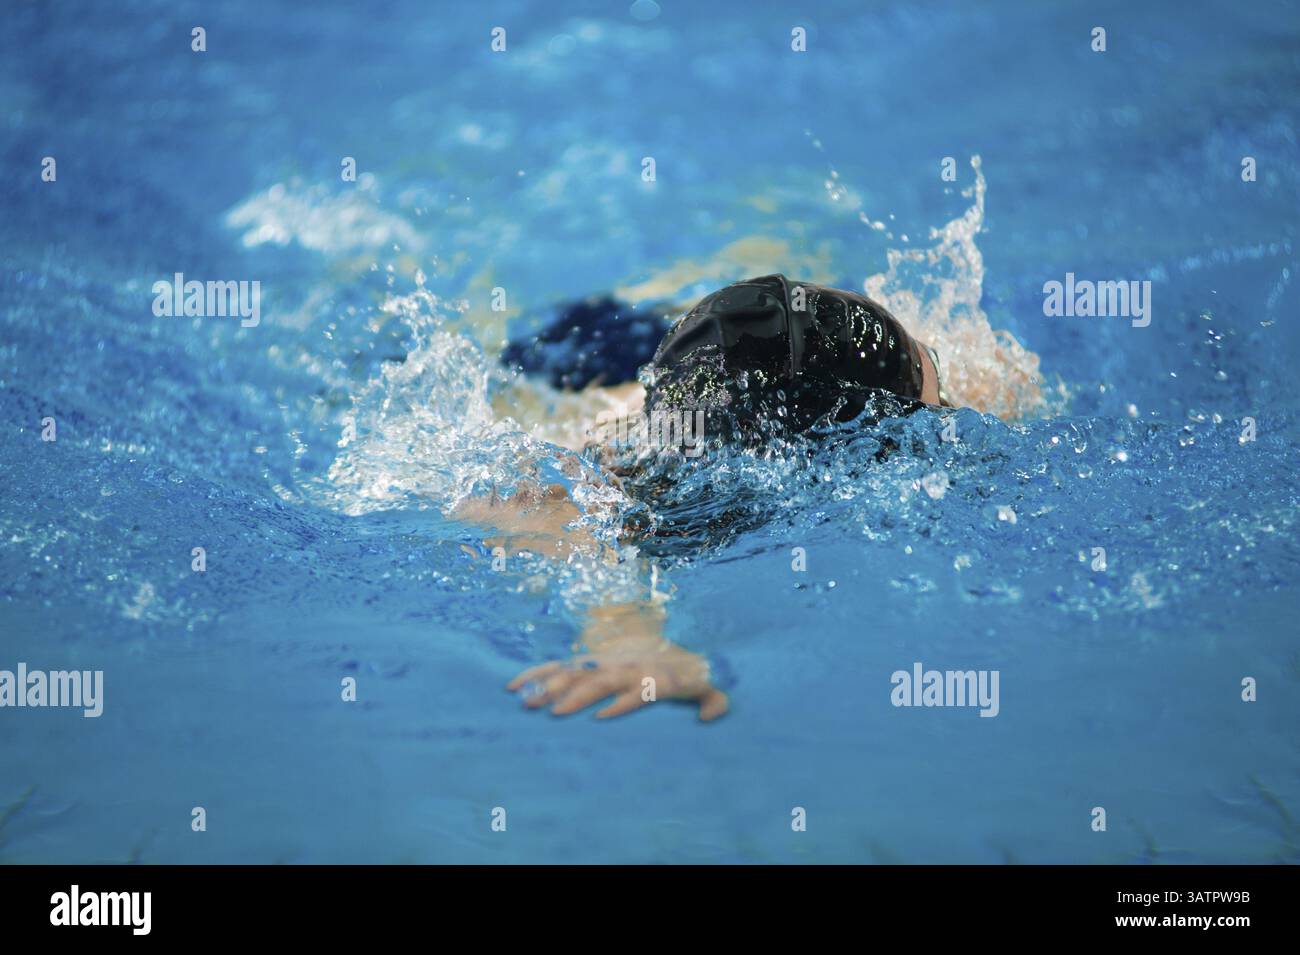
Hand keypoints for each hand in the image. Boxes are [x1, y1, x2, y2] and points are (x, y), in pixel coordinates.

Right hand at [507, 644, 728, 721]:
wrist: (671, 647)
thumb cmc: (689, 675)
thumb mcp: (708, 687)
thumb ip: (714, 700)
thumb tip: (709, 716)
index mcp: (652, 674)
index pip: (639, 687)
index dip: (624, 701)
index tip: (603, 717)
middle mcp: (623, 666)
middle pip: (599, 681)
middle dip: (576, 695)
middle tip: (552, 713)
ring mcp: (602, 663)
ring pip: (574, 673)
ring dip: (550, 687)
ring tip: (526, 703)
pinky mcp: (587, 663)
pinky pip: (558, 666)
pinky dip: (536, 674)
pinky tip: (513, 686)